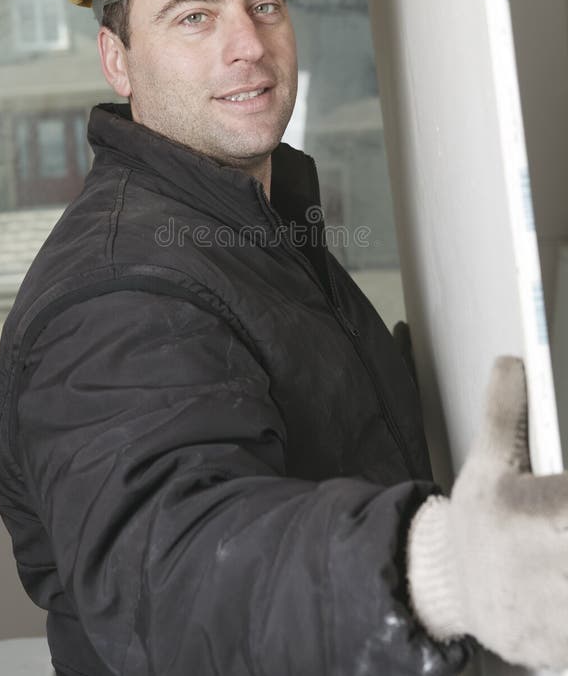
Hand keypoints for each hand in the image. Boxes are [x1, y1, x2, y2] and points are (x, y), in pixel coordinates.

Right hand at [407, 356, 567, 668]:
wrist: (450, 591)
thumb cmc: (475, 523)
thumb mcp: (483, 463)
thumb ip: (505, 413)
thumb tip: (512, 362)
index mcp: (532, 516)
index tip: (566, 495)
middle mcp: (548, 568)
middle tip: (562, 511)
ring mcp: (558, 614)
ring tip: (559, 538)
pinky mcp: (565, 643)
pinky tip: (562, 576)